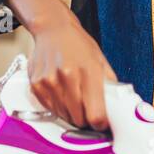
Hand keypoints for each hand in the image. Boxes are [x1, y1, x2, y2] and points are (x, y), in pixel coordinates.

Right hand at [27, 11, 116, 131]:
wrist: (53, 29)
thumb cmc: (78, 44)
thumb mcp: (100, 61)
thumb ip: (109, 85)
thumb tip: (117, 107)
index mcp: (89, 72)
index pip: (96, 114)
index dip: (100, 123)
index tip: (102, 123)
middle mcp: (68, 77)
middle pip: (79, 119)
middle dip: (86, 119)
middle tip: (89, 110)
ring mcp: (50, 82)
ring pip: (64, 116)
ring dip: (71, 113)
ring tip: (74, 98)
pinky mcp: (37, 85)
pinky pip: (50, 109)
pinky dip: (58, 107)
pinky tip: (62, 93)